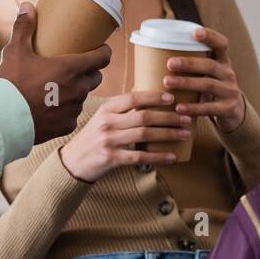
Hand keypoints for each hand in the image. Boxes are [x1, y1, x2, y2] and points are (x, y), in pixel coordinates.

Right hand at [0, 2, 111, 144]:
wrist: (1, 119)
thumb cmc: (10, 83)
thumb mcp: (15, 51)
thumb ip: (23, 28)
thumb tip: (28, 5)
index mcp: (72, 68)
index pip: (102, 58)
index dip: (104, 53)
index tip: (100, 49)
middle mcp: (78, 88)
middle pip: (95, 77)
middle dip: (90, 72)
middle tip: (78, 68)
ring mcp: (74, 108)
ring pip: (83, 97)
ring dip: (77, 92)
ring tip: (63, 88)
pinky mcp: (67, 125)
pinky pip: (72, 116)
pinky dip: (66, 111)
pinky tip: (53, 109)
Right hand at [59, 91, 190, 182]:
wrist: (72, 161)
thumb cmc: (95, 136)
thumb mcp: (104, 117)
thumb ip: (123, 109)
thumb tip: (153, 97)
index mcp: (107, 108)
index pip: (134, 98)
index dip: (154, 97)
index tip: (172, 98)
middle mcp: (107, 122)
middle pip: (143, 116)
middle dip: (169, 117)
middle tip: (187, 118)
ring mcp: (108, 140)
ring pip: (144, 134)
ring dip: (168, 134)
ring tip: (185, 134)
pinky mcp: (111, 158)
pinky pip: (139, 156)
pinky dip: (158, 156)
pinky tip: (172, 156)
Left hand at [165, 26, 245, 132]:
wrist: (233, 111)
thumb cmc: (210, 87)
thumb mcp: (208, 73)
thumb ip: (192, 64)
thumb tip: (151, 54)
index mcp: (223, 61)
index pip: (221, 44)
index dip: (211, 36)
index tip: (195, 32)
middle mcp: (228, 74)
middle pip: (210, 65)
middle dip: (189, 63)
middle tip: (169, 63)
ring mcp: (229, 91)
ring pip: (208, 85)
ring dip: (187, 83)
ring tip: (166, 83)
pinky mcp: (228, 109)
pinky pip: (209, 108)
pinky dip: (193, 108)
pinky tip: (178, 108)